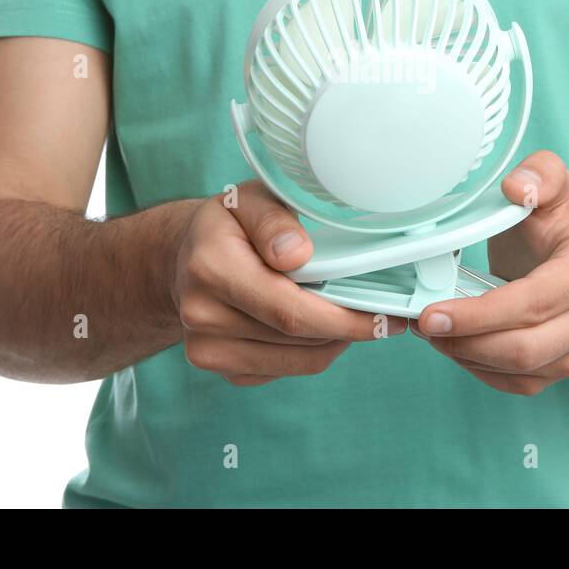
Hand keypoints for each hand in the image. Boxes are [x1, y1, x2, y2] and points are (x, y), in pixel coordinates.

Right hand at [172, 181, 404, 385]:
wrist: (182, 256)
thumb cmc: (227, 223)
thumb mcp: (250, 199)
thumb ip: (274, 220)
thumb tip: (298, 254)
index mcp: (211, 268)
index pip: (289, 311)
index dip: (344, 319)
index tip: (386, 316)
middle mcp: (202, 315)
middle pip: (298, 339)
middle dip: (349, 328)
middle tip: (386, 314)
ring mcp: (208, 348)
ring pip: (298, 361)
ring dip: (334, 341)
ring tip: (352, 313)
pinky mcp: (219, 368)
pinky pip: (283, 370)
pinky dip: (311, 351)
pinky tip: (318, 325)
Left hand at [413, 151, 568, 395]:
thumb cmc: (552, 226)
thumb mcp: (551, 186)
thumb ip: (541, 174)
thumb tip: (518, 189)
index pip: (534, 301)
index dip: (480, 314)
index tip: (433, 313)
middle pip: (526, 348)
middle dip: (466, 341)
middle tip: (424, 324)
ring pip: (521, 371)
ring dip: (468, 356)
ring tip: (434, 331)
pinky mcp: (563, 368)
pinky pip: (518, 385)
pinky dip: (479, 370)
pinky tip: (456, 345)